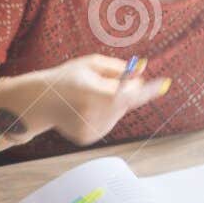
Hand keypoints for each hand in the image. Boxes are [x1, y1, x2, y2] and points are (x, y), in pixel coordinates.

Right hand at [35, 55, 169, 147]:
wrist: (39, 102)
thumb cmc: (66, 78)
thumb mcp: (89, 64)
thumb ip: (117, 68)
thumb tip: (142, 71)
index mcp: (90, 92)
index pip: (126, 92)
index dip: (146, 89)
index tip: (164, 83)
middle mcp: (91, 113)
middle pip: (125, 102)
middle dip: (124, 92)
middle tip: (104, 85)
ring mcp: (90, 128)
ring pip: (118, 114)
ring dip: (112, 104)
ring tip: (89, 99)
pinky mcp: (88, 137)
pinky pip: (108, 123)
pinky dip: (103, 115)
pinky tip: (86, 110)